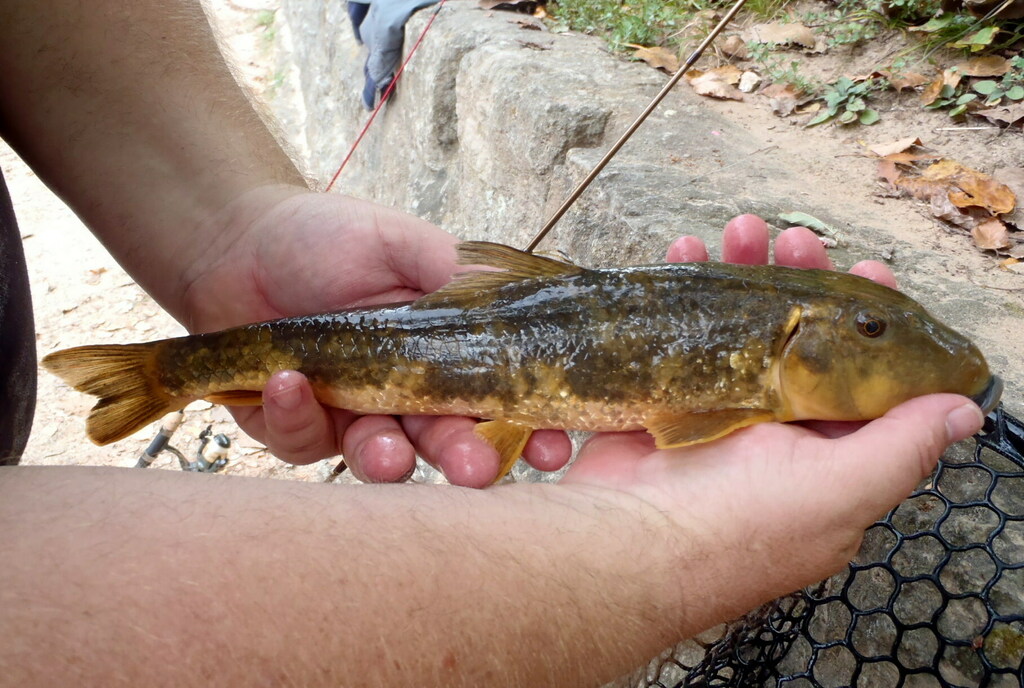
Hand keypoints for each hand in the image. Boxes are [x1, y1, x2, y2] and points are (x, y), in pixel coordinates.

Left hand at [181, 186, 570, 486]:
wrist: (238, 243)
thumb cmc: (325, 237)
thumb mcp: (396, 240)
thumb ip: (450, 268)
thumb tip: (506, 293)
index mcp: (444, 354)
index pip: (498, 399)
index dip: (528, 426)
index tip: (553, 443)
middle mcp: (405, 395)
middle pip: (446, 441)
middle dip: (465, 459)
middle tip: (475, 469)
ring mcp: (351, 417)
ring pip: (380, 459)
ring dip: (386, 459)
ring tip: (384, 450)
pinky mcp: (295, 427)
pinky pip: (304, 443)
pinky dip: (297, 416)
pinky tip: (290, 381)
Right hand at [559, 214, 984, 626]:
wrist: (629, 538)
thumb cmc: (741, 522)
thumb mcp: (842, 488)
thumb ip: (903, 445)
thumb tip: (966, 411)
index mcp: (825, 457)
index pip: (859, 380)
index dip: (866, 323)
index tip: (863, 273)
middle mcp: (773, 437)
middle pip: (794, 342)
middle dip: (796, 285)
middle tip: (791, 241)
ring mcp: (713, 417)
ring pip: (736, 330)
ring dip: (738, 277)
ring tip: (738, 232)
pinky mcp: (663, 401)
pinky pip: (680, 335)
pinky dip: (681, 294)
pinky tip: (683, 256)